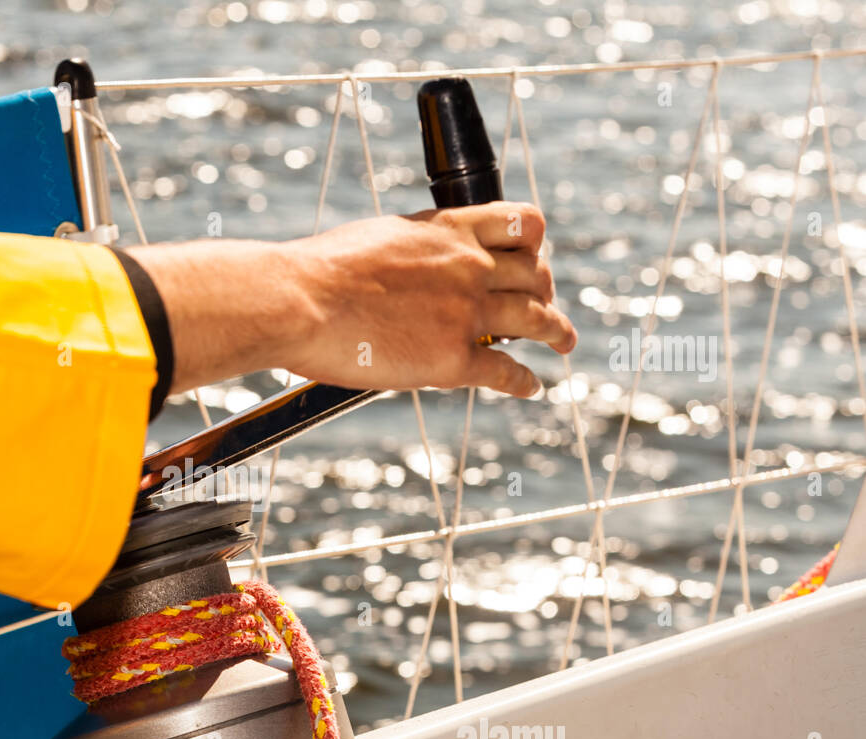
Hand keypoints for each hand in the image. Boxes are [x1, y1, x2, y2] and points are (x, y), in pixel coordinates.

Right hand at [124, 201, 575, 398]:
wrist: (301, 301)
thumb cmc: (318, 272)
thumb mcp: (375, 240)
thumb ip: (407, 253)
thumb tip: (400, 270)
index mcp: (448, 229)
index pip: (520, 224)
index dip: (534, 244)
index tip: (533, 257)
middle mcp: (469, 267)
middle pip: (536, 274)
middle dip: (545, 290)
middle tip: (547, 305)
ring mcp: (466, 314)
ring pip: (537, 320)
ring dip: (557, 332)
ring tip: (564, 342)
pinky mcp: (453, 360)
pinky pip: (506, 372)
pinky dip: (524, 382)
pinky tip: (530, 388)